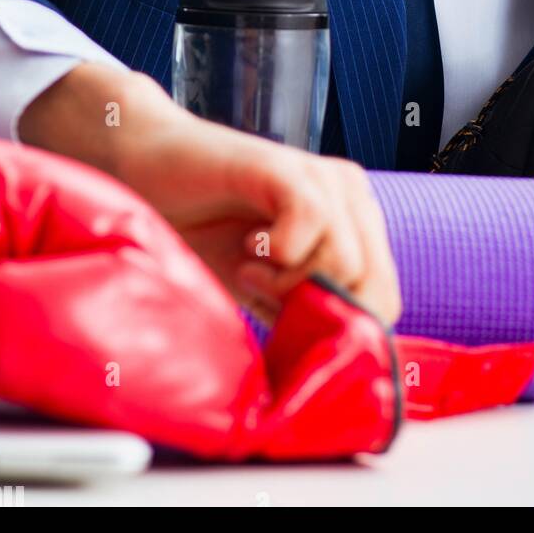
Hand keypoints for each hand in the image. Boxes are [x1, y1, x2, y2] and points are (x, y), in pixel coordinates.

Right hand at [17, 63, 400, 327]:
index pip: (385, 298)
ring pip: (345, 261)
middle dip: (318, 312)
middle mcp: (351, 196)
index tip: (289, 331)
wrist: (148, 174)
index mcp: (355, 224)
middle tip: (266, 298)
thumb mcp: (267, 287)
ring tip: (251, 271)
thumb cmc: (208, 230)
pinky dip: (278, 257)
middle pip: (374, 285)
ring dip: (289, 285)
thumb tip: (332, 365)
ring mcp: (322, 178)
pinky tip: (248, 252)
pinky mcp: (286, 167)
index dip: (342, 333)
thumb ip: (305, 313)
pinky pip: (311, 224)